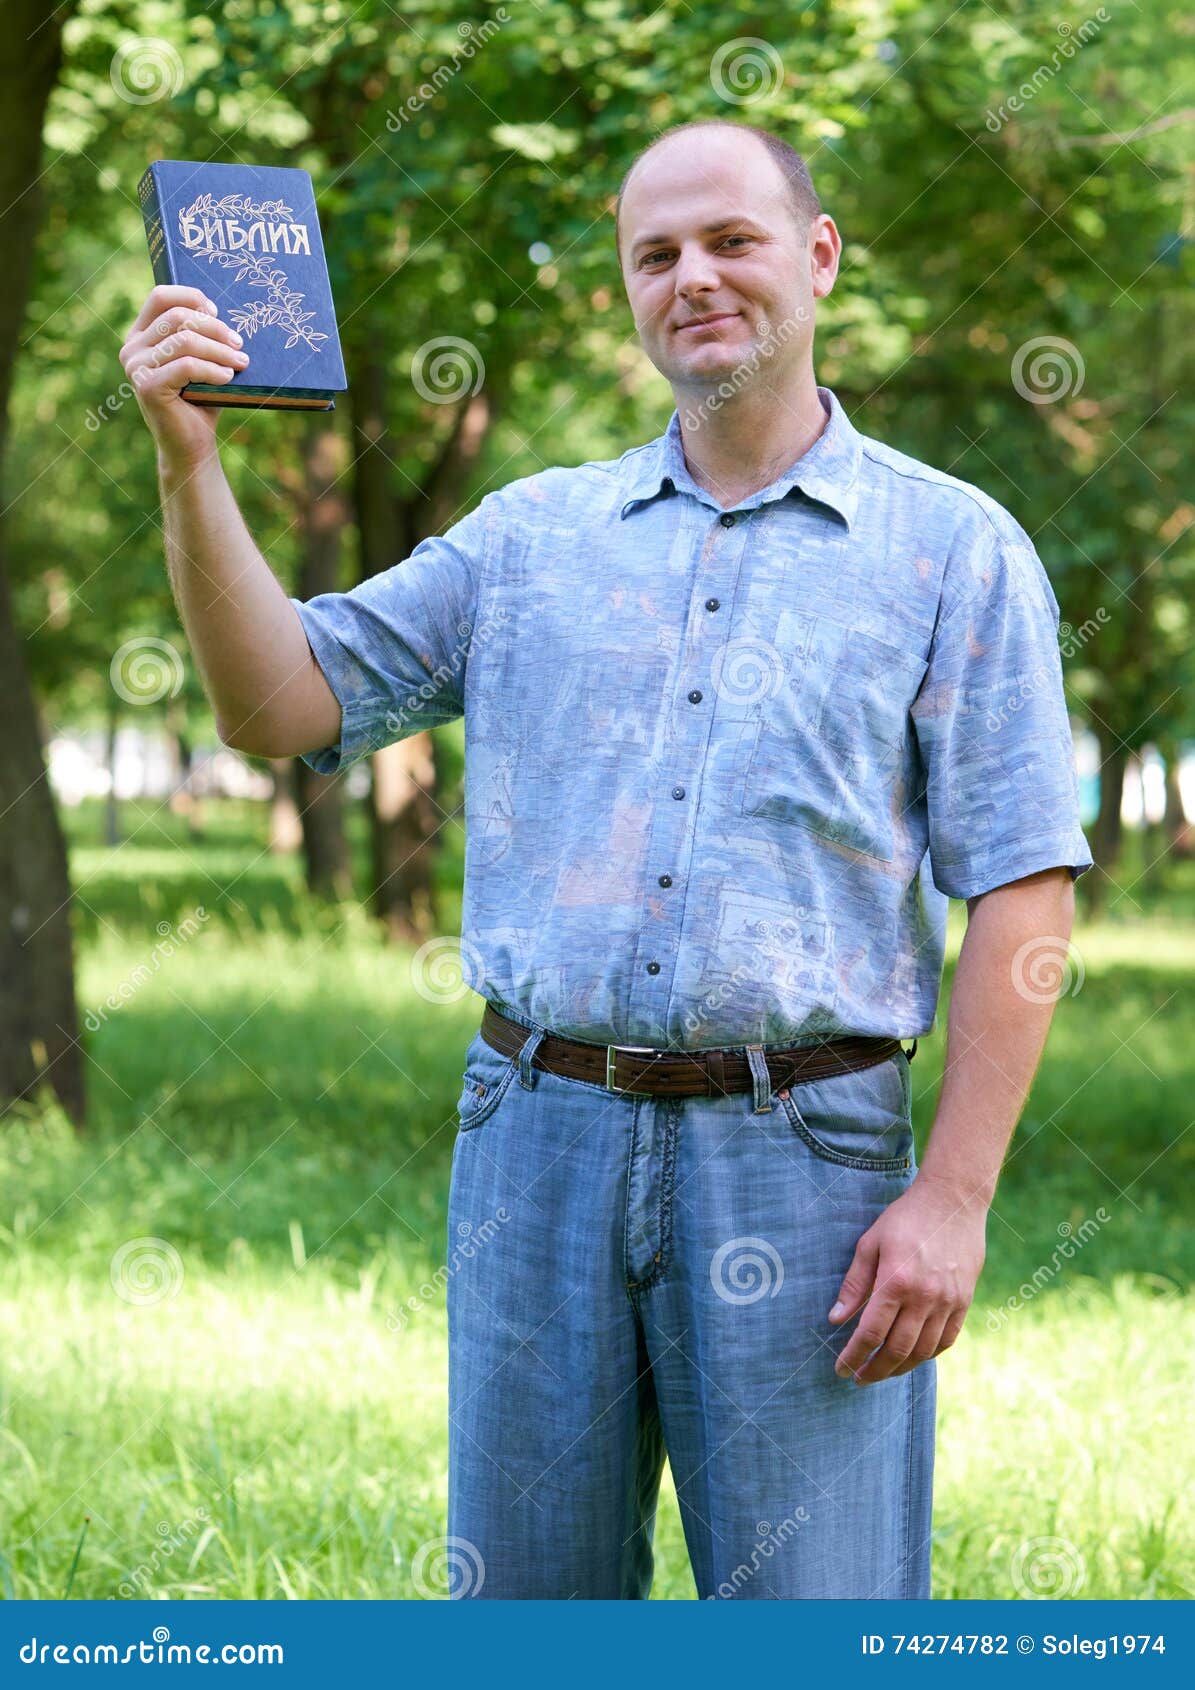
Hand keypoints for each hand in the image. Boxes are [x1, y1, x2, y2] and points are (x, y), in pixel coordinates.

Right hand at [119, 285, 249, 467]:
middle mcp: (131, 348)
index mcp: (140, 335)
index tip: (218, 313)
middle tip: (239, 344)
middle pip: (177, 317)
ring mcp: (135, 367)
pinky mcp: (146, 387)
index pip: (160, 297)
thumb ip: (198, 333)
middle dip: (215, 328)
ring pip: (185, 340)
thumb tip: (218, 308)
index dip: (192, 298)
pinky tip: (227, 377)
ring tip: (240, 362)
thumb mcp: (199, 360)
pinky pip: (187, 365)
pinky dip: (213, 369)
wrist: (191, 445)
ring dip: (219, 350)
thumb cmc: (199, 400)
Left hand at [827, 1173, 986, 1383]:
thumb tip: (835, 1318)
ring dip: (900, 1368)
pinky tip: (912, 1358)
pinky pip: (946, 1341)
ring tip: (882, 1372)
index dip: (854, 1356)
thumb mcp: (870, 1243)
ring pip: (923, 1352)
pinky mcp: (964, 1302)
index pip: (871, 1332)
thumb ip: (854, 1284)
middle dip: (874, 1370)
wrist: (953, 1201)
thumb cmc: (905, 1219)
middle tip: (858, 1378)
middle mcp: (925, 1297)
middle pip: (897, 1350)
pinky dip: (927, 1355)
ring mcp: (948, 1302)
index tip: (841, 1369)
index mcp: (896, 1281)